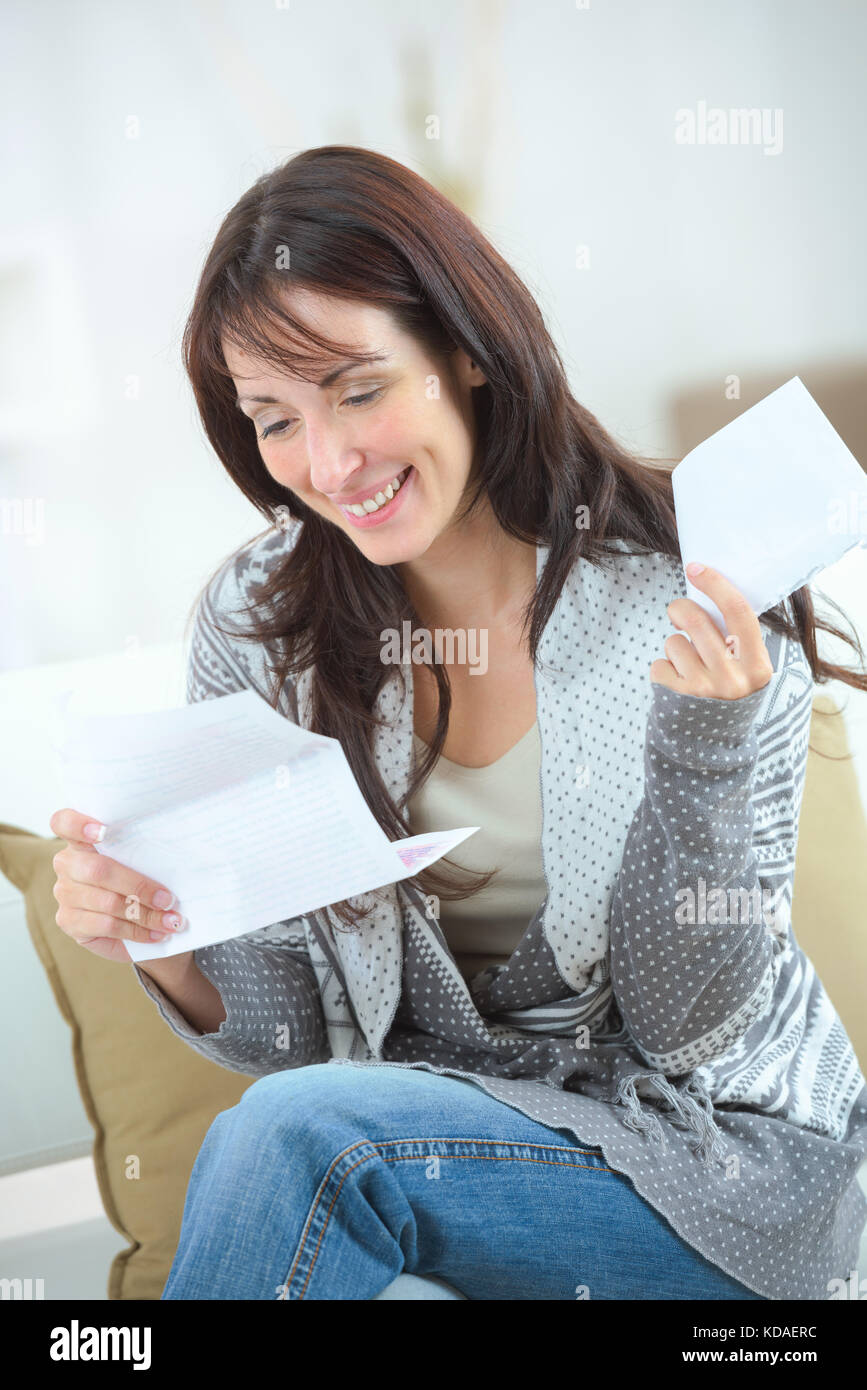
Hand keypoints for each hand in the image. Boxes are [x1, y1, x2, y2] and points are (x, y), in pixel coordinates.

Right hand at [49, 808, 186, 962]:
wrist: (139, 926)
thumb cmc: (141, 884)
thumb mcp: (144, 864)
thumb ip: (146, 855)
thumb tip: (176, 858)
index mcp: (83, 839)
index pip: (64, 822)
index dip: (78, 824)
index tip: (103, 832)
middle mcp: (68, 863)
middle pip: (97, 869)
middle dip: (138, 886)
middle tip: (167, 899)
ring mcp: (65, 893)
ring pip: (106, 902)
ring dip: (145, 914)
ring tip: (171, 920)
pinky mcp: (69, 921)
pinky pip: (106, 925)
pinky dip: (136, 930)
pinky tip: (155, 933)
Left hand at [649, 562, 773, 699]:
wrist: (713, 743)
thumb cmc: (728, 692)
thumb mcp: (745, 668)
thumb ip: (734, 637)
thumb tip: (704, 596)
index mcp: (758, 666)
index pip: (738, 612)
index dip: (716, 584)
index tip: (696, 567)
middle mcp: (733, 679)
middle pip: (697, 621)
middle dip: (680, 609)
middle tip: (677, 613)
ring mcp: (705, 691)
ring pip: (675, 642)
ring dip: (675, 646)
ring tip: (687, 665)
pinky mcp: (678, 699)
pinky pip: (659, 664)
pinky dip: (664, 668)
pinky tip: (677, 682)